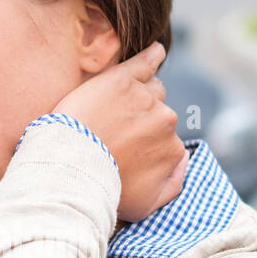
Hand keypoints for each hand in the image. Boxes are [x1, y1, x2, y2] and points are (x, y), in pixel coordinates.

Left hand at [51, 41, 188, 223]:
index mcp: (173, 149)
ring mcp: (144, 98)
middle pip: (158, 113)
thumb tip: (184, 163)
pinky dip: (151, 56)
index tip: (125, 151)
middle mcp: (166, 120)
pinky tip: (155, 52)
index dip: (145, 146)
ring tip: (116, 108)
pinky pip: (145, 61)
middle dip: (140, 122)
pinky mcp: (122, 80)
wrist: (72, 169)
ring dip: (139, 96)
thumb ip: (172, 185)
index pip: (166, 140)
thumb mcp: (145, 205)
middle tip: (112, 134)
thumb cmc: (105, 190)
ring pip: (150, 90)